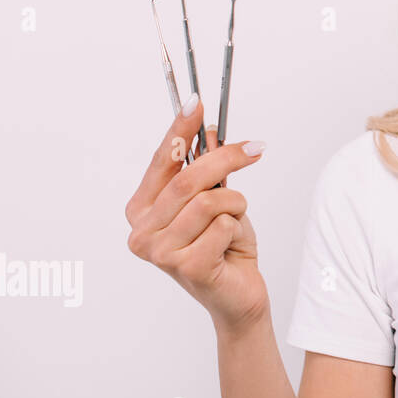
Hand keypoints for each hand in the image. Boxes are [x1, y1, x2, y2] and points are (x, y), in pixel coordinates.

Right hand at [123, 94, 269, 336]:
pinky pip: (225, 225)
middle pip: (188, 178)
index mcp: (142, 210)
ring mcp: (160, 252)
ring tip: (235, 221)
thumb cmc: (223, 247)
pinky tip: (231, 247)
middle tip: (256, 148)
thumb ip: (207, 168)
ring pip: (211, 200)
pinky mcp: (186, 266)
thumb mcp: (217, 200)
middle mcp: (141, 231)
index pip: (161, 161)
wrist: (237, 296)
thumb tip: (209, 129)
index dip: (179, 129)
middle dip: (227, 158)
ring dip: (236, 205)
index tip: (196, 101)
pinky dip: (239, 229)